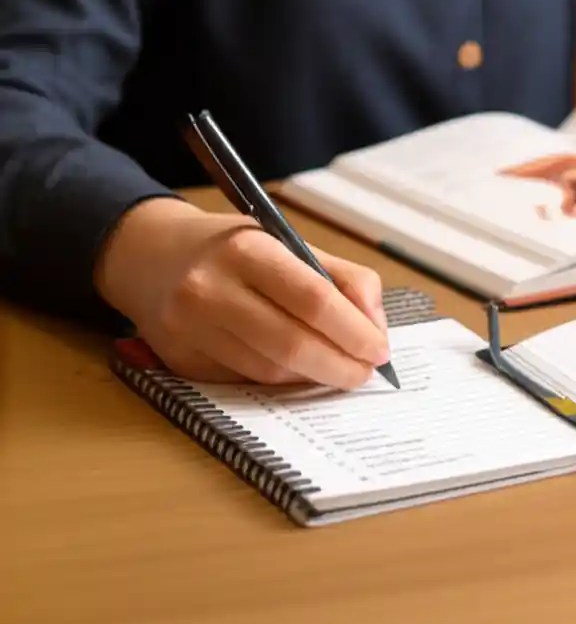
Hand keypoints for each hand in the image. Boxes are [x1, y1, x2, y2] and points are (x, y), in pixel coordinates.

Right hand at [94, 197, 388, 387]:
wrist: (148, 256)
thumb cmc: (234, 250)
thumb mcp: (289, 242)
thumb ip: (344, 278)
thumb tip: (376, 328)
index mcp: (247, 250)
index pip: (314, 299)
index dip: (354, 331)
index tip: (380, 350)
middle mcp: (210, 289)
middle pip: (292, 344)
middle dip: (340, 366)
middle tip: (365, 373)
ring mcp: (189, 329)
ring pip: (270, 370)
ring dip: (312, 375)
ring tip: (335, 368)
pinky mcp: (180, 362)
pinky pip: (246, 381)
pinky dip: (280, 379)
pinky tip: (295, 368)